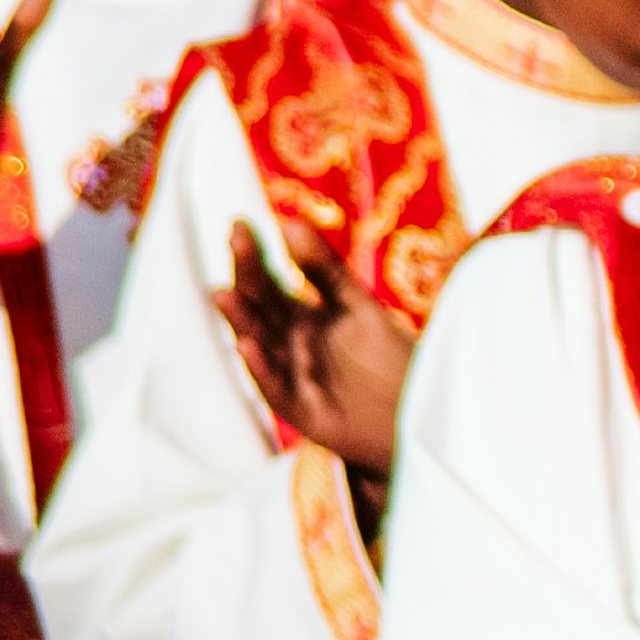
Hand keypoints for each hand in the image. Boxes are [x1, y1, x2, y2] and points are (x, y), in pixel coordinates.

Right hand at [223, 226, 417, 476]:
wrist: (416, 417)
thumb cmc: (387, 361)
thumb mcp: (358, 308)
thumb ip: (326, 271)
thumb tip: (290, 222)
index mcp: (299, 318)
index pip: (267, 282)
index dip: (253, 254)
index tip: (239, 223)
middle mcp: (287, 345)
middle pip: (260, 307)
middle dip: (246, 275)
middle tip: (235, 241)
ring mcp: (290, 377)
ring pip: (259, 345)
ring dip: (241, 320)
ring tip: (223, 292)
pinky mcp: (301, 410)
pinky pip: (276, 388)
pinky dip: (261, 369)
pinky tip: (247, 347)